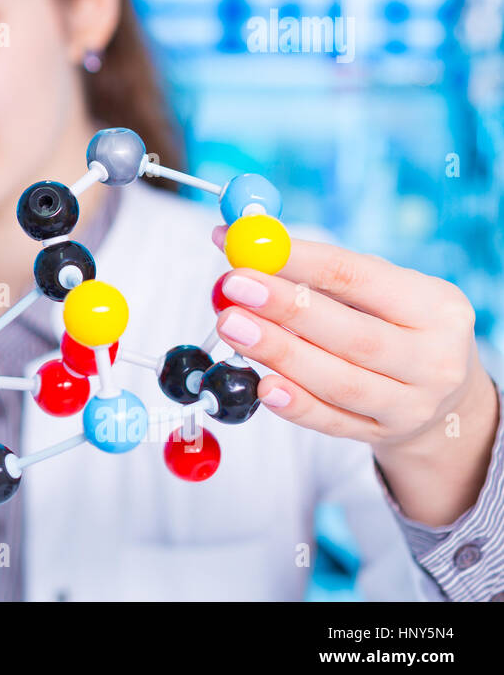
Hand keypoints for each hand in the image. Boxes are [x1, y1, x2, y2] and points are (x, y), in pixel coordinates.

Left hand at [210, 227, 499, 526]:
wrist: (442, 395)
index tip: (246, 248)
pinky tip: (262, 385)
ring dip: (279, 353)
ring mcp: (412, 404)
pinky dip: (295, 404)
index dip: (298, 260)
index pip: (358, 276)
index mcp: (436, 306)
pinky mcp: (382, 434)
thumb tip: (234, 240)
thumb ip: (312, 268)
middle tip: (232, 288)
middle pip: (353, 335)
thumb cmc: (394, 325)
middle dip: (286, 308)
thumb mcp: (377, 290)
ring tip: (232, 326)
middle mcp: (433, 358)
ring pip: (339, 382)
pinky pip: (331, 422)